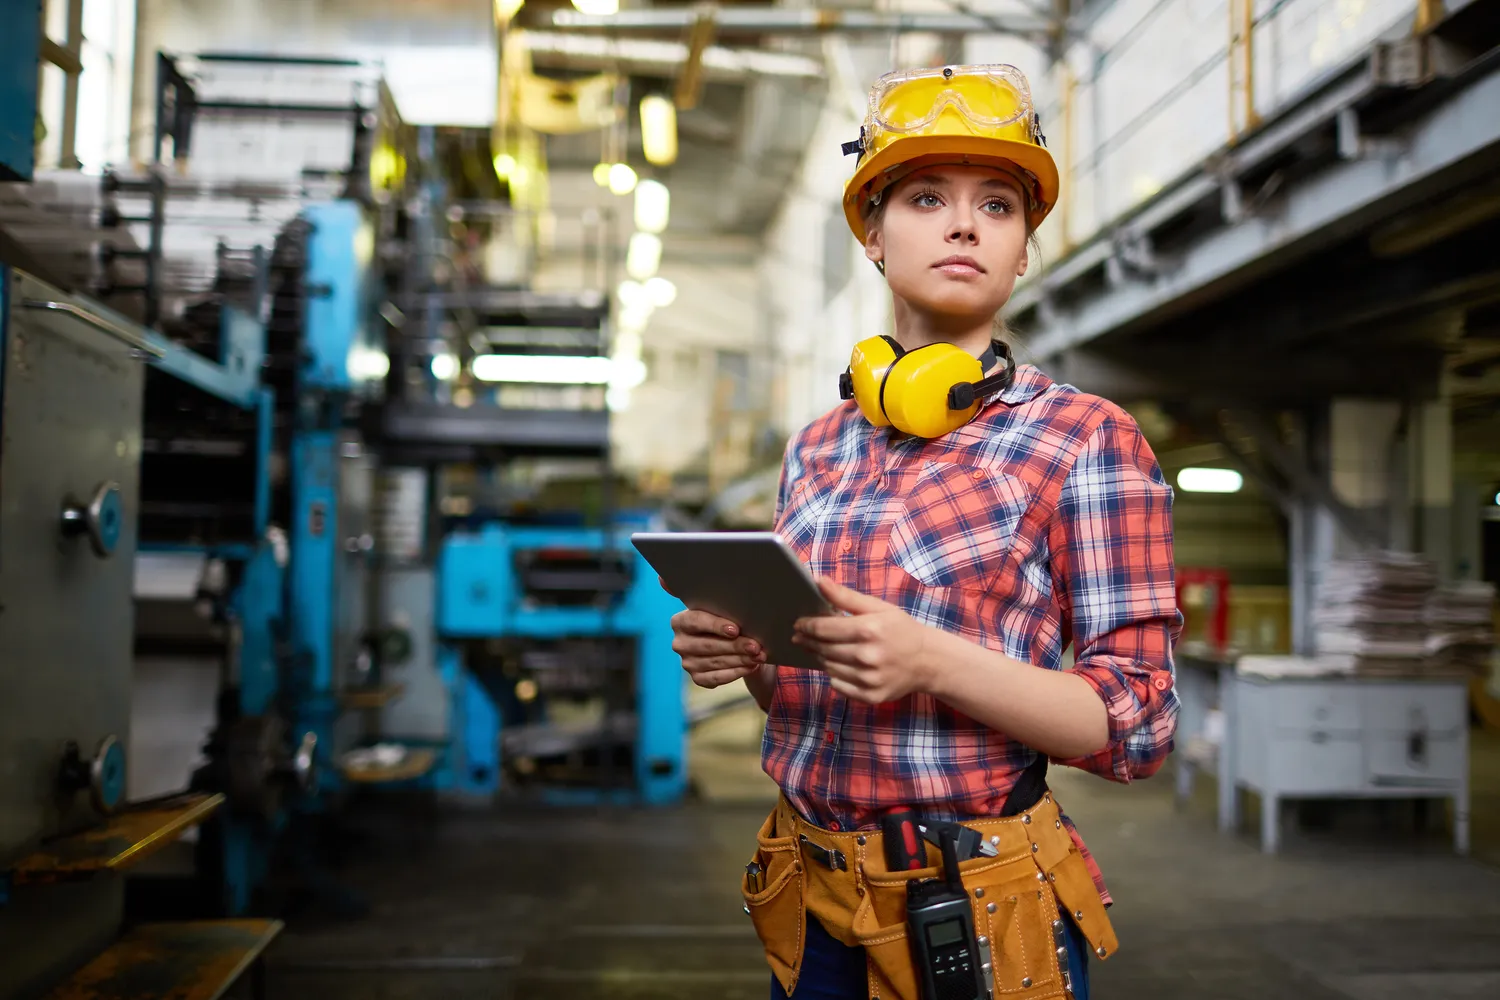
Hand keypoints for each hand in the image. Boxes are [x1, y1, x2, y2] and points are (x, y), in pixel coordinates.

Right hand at [670, 608, 767, 689]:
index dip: (716, 625)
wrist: (725, 641)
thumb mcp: (723, 613)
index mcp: (680, 622)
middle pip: (709, 645)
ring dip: (740, 660)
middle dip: (735, 646)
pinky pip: (717, 677)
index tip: (736, 630)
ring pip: (716, 662)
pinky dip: (736, 672)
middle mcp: (680, 643)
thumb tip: (748, 620)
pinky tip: (751, 666)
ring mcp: (687, 663)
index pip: (696, 621)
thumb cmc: (725, 621)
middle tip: (755, 646)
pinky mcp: (697, 678)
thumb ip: (728, 614)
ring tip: (759, 656)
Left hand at [792, 578, 940, 703]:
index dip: (806, 626)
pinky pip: (839, 686)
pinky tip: (839, 666)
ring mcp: (869, 679)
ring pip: (829, 668)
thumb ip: (846, 596)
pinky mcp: (871, 696)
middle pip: (823, 649)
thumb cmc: (901, 629)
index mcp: (869, 630)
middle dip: (809, 642)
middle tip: (801, 637)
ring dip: (821, 658)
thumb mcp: (878, 607)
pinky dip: (834, 676)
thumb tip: (818, 581)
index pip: (824, 629)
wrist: (928, 660)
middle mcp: (868, 656)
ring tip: (821, 649)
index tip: (798, 624)